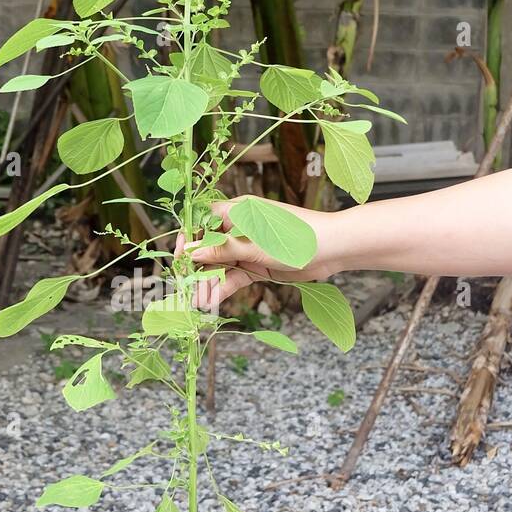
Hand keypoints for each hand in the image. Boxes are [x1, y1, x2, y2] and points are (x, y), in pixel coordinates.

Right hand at [176, 197, 340, 309]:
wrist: (332, 249)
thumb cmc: (295, 237)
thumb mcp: (254, 245)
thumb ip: (221, 250)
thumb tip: (190, 252)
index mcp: (238, 211)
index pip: (202, 220)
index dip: (187, 237)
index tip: (179, 257)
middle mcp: (240, 228)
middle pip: (209, 246)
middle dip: (197, 267)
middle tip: (186, 286)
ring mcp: (248, 248)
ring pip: (221, 265)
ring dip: (209, 281)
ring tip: (198, 301)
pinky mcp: (257, 265)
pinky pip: (235, 276)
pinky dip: (225, 287)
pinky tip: (213, 300)